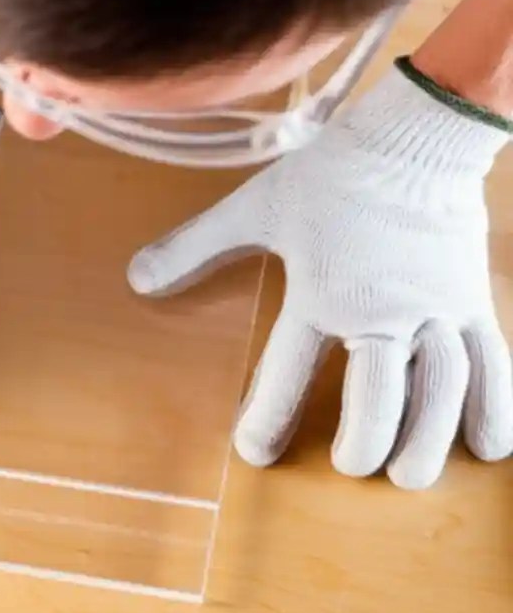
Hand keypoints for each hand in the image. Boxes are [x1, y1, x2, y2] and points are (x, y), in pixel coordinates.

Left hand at [127, 63, 512, 488]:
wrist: (413, 134)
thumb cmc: (329, 174)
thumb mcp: (251, 208)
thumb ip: (193, 247)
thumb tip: (135, 278)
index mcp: (321, 294)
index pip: (289, 371)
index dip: (267, 419)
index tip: (254, 454)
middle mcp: (381, 311)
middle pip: (379, 397)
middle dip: (364, 444)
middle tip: (351, 468)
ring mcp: (435, 308)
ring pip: (441, 390)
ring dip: (427, 441)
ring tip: (410, 478)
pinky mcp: (474, 300)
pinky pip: (494, 365)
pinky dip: (497, 410)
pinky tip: (489, 449)